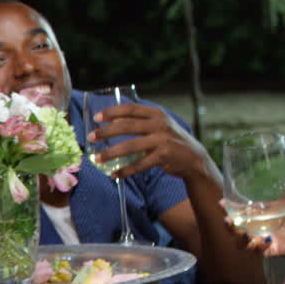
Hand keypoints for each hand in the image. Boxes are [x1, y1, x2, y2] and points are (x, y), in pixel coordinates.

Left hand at [91, 103, 219, 184]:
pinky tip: (114, 174)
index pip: (130, 109)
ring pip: (130, 146)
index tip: (97, 117)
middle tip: (90, 137)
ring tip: (97, 158)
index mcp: (156, 113)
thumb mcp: (158, 125)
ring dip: (111, 153)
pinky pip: (139, 164)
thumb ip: (139, 122)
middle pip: (126, 126)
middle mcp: (159, 124)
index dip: (112, 112)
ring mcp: (162, 140)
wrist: (194, 157)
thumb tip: (112, 122)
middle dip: (106, 132)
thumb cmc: (169, 140)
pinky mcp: (163, 156)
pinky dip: (125, 171)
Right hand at [224, 177, 284, 257]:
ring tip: (246, 235)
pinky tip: (267, 240)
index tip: (221, 203)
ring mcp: (259, 240)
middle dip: (229, 226)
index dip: (226, 208)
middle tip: (227, 220)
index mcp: (254, 215)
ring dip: (241, 239)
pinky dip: (261, 246)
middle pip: (234, 230)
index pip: (236, 212)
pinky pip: (259, 251)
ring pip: (241, 243)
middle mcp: (253, 228)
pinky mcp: (268, 250)